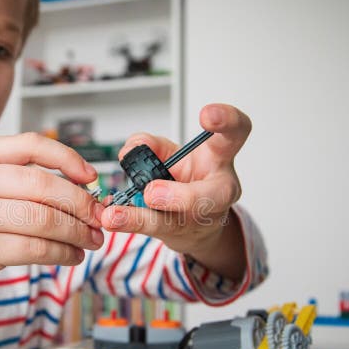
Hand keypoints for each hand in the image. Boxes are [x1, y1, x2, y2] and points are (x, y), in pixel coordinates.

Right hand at [0, 133, 104, 348]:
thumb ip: (3, 180)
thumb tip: (71, 187)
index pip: (31, 146)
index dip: (69, 160)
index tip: (91, 177)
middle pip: (45, 183)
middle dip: (82, 202)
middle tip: (100, 217)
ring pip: (46, 217)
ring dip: (78, 231)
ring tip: (91, 240)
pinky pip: (38, 248)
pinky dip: (64, 253)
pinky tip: (71, 256)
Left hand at [100, 104, 250, 276]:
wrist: (195, 218)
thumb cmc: (187, 176)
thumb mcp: (170, 152)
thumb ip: (151, 145)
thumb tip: (131, 151)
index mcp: (220, 157)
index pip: (236, 133)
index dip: (227, 121)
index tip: (205, 116)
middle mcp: (219, 189)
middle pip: (214, 194)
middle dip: (183, 195)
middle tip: (152, 191)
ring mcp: (201, 216)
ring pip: (178, 219)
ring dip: (145, 217)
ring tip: (116, 215)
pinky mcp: (179, 232)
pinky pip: (155, 228)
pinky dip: (130, 222)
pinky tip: (112, 219)